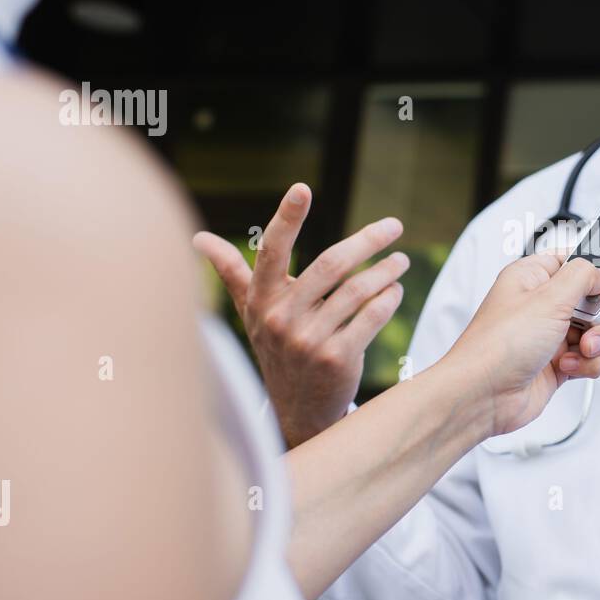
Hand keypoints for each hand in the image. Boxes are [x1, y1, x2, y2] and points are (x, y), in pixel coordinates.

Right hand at [194, 183, 407, 446]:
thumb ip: (232, 272)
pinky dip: (388, 297)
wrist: (298, 411)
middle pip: (332, 264)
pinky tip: (394, 290)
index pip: (272, 250)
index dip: (286, 218)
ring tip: (401, 261)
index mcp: (261, 301)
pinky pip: (372, 315)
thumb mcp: (251, 312)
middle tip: (394, 226)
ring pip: (358, 289)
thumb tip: (197, 238)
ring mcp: (309, 341)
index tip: (302, 187)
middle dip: (368, 240)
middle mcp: (281, 319)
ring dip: (386, 270)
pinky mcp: (338, 359)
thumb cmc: (276, 350)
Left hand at [443, 254, 599, 437]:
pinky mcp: (555, 365)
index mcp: (531, 278)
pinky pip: (588, 359)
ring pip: (595, 331)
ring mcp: (548, 336)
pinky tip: (566, 367)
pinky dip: (585, 364)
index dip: (596, 270)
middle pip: (591, 298)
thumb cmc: (499, 345)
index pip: (572, 262)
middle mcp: (539, 305)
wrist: (482, 395)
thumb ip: (583, 277)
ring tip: (583, 348)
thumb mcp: (549, 298)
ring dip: (598, 341)